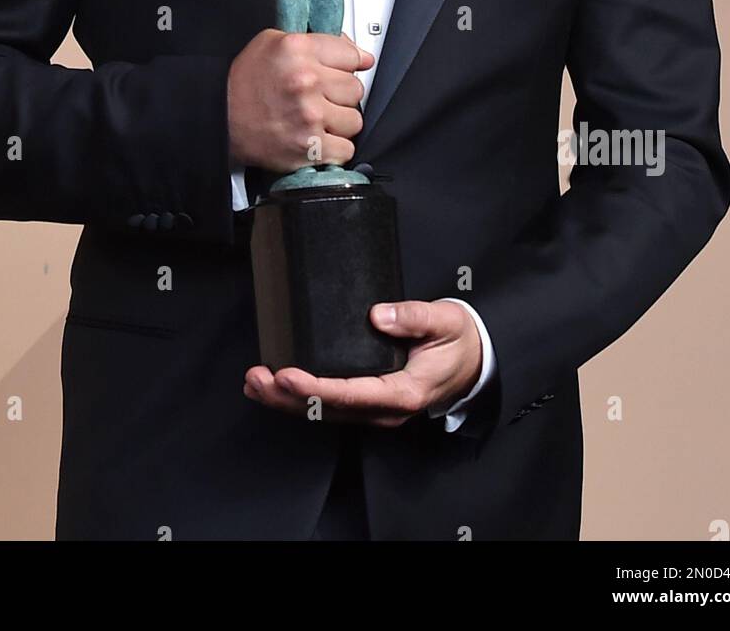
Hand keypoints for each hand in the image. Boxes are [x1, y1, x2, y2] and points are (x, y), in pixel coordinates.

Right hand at [228, 29, 372, 174]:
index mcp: (299, 50)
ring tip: (318, 118)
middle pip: (355, 88)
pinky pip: (346, 149)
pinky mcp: (309, 147)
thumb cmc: (243, 82)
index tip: (344, 71)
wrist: (219, 117)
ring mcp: (310, 116)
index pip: (352, 55)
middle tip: (322, 96)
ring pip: (354, 120)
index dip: (348, 64)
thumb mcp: (272, 42)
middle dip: (341, 93)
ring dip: (340, 122)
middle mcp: (307, 81)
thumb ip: (315, 40)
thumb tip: (356, 53)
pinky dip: (335, 148)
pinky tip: (318, 138)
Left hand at [244, 299, 483, 427]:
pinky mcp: (369, 402)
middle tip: (256, 378)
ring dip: (287, 401)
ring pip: (325, 412)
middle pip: (329, 409)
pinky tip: (278, 387)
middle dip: (288, 397)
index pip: (351, 394)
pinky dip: (301, 398)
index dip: (315, 387)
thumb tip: (379, 315)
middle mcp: (386, 408)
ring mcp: (376, 409)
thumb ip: (414, 317)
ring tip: (254, 383)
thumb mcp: (445, 321)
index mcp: (404, 392)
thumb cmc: (459, 340)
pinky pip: (331, 406)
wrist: (475, 361)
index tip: (286, 374)